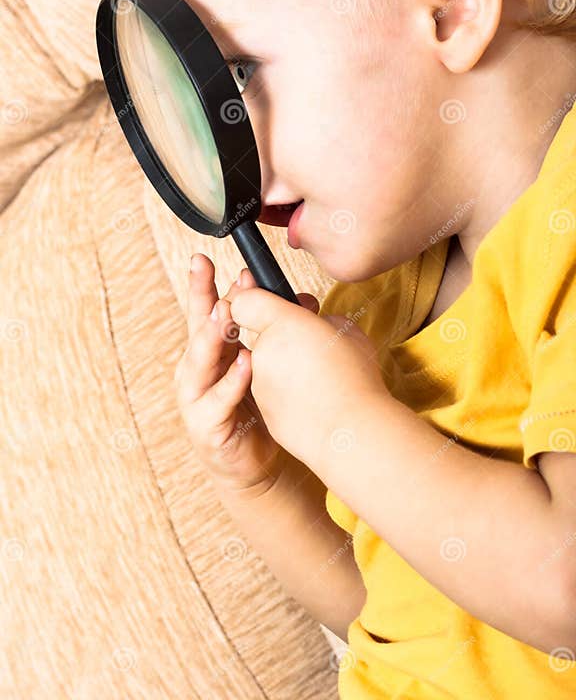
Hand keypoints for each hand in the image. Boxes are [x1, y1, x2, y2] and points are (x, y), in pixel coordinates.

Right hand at [174, 254, 318, 492]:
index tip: (203, 258)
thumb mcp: (263, 363)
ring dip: (212, 336)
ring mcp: (197, 399)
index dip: (203, 285)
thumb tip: (302, 299)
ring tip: (223, 313)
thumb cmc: (256, 408)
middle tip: (206, 273)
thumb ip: (273, 333)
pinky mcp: (206, 427)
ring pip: (201, 361)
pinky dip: (231, 382)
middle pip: (196, 329)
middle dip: (200, 300)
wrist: (254, 463)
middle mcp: (197, 371)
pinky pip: (218, 401)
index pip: (205, 311)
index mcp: (211, 352)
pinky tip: (246, 364)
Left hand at [229, 286, 386, 471]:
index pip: (246, 300)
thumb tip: (314, 323)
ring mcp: (259, 383)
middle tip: (308, 345)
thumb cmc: (355, 377)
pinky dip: (288, 394)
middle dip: (278, 337)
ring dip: (284, 368)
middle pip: (259, 335)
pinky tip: (314, 401)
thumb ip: (320, 320)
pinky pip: (272, 393)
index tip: (268, 303)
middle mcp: (262, 351)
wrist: (351, 433)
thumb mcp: (346, 331)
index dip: (255, 300)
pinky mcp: (263, 410)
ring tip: (318, 380)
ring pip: (266, 366)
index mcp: (281, 324)